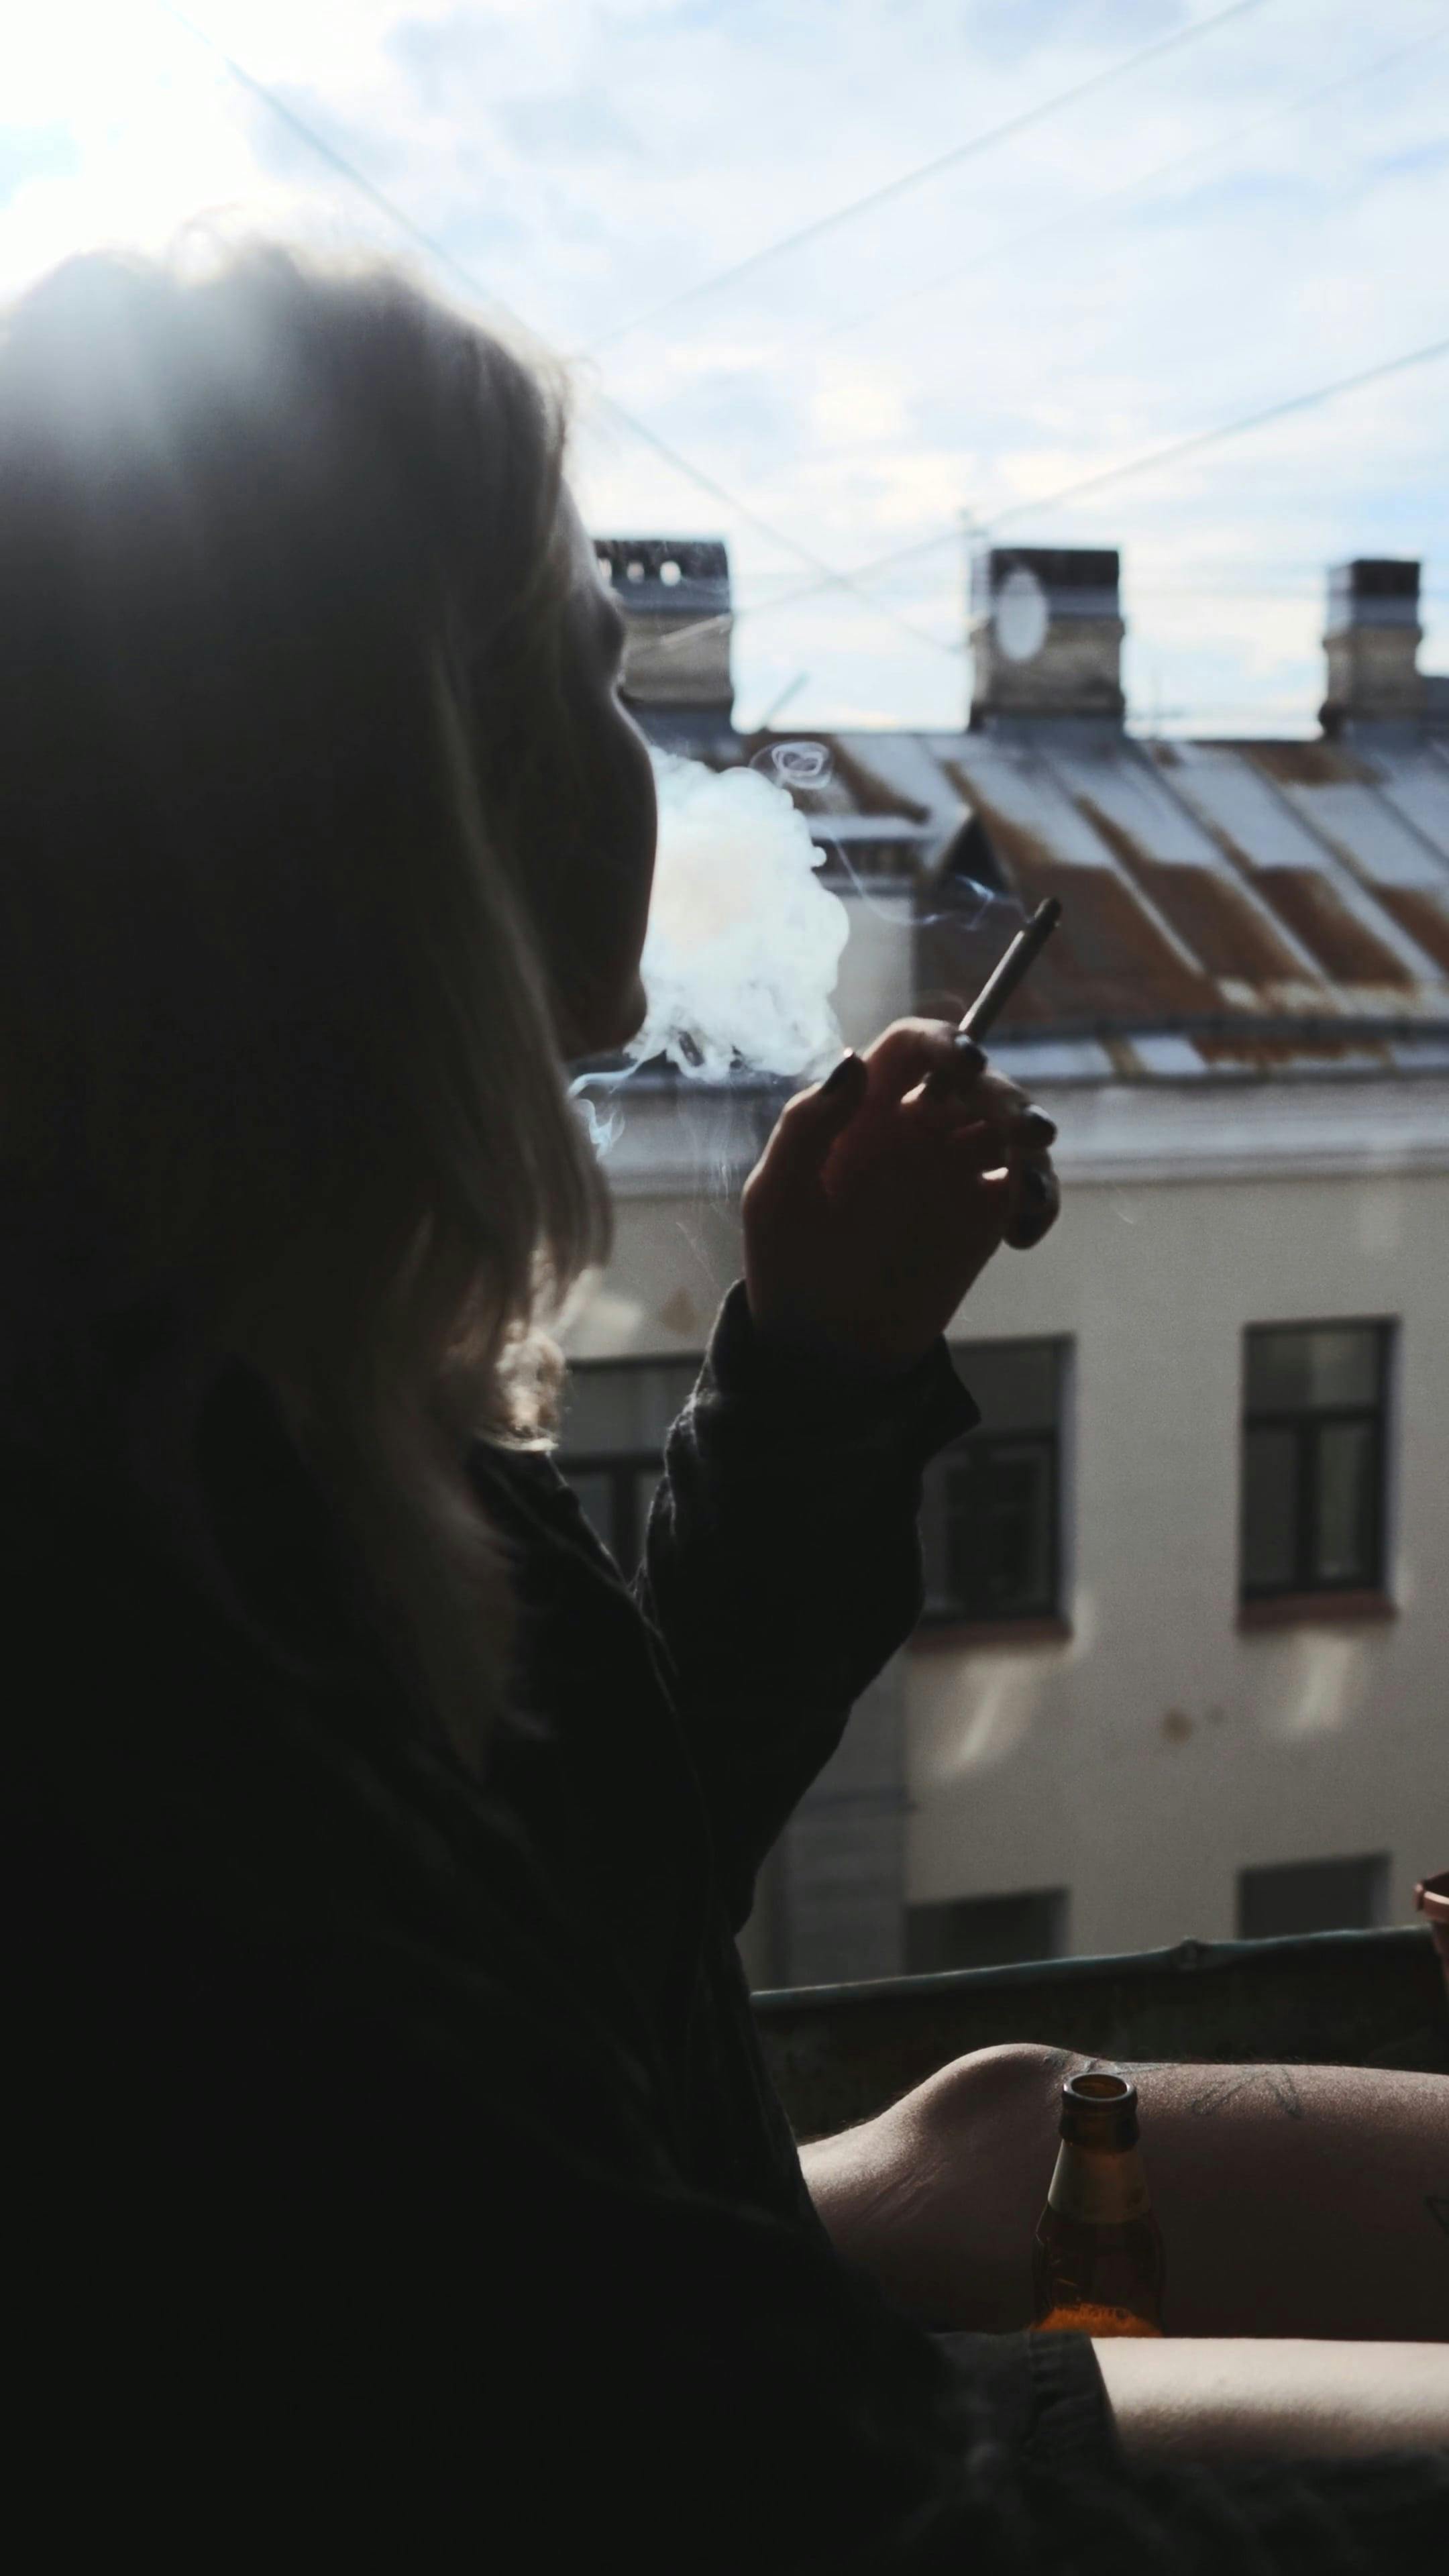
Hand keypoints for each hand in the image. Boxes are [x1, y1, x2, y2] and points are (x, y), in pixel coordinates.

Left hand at [742, 1018, 1059, 1371]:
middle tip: (1025, 1134)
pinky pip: (1030, 1188)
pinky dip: (1041, 1199)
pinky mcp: (985, 1217)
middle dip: (1006, 1098)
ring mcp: (954, 1171)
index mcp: (863, 1111)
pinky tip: (1021, 1236)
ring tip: (1030, 1187)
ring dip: (1033, 1143)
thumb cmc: (787, 1267)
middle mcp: (914, 1129)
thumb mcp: (778, 1197)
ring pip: (1011, 1130)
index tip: (970, 1066)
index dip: (945, 1043)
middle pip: (977, 1085)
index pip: (913, 1048)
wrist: (824, 1349)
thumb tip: (853, 1061)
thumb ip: (806, 1126)